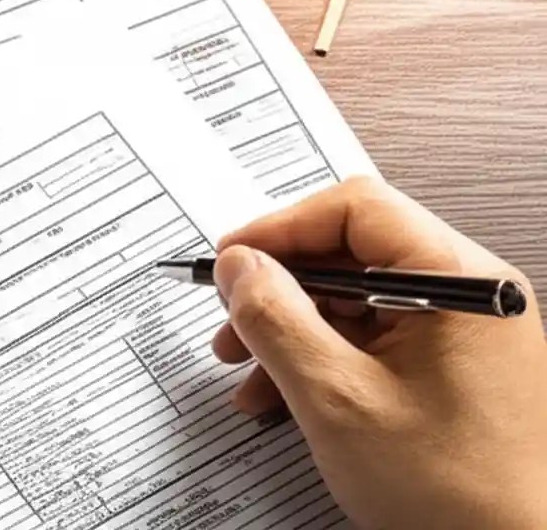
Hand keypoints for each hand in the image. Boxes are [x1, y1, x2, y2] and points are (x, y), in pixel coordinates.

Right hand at [212, 176, 546, 528]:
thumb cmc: (460, 493)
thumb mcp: (337, 400)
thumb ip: (278, 320)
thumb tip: (240, 268)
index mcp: (461, 282)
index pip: (357, 210)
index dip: (282, 228)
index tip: (232, 261)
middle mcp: (472, 296)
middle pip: (353, 254)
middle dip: (280, 289)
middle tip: (231, 320)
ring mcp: (467, 333)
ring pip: (359, 301)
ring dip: (294, 330)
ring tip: (250, 373)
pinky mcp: (457, 368)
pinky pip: (378, 339)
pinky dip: (326, 359)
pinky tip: (286, 394)